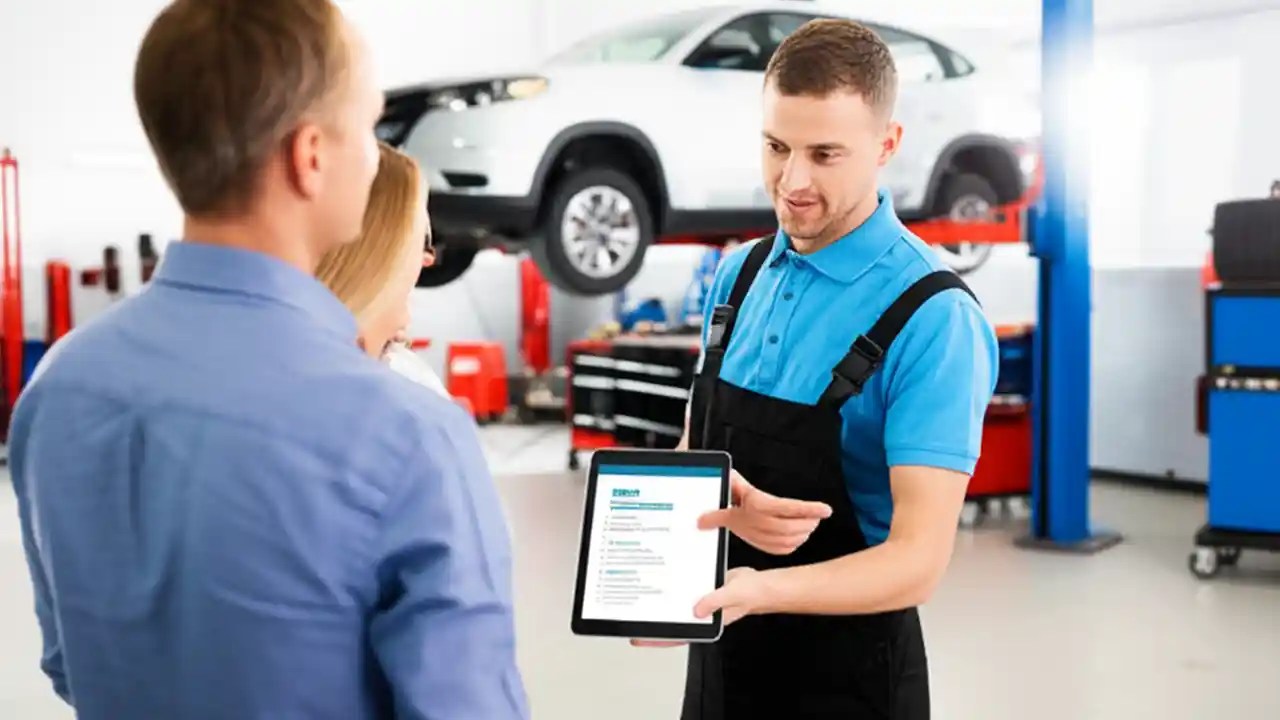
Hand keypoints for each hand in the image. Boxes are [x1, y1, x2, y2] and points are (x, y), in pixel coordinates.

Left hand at [630, 568, 763, 648]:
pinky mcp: (702, 588)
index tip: (640, 638)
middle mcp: (701, 613)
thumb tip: (697, 609)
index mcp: (707, 622)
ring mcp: (700, 601)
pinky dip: (675, 585)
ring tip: (641, 599)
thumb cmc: (753, 594)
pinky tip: (664, 579)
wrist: (762, 583)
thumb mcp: (732, 596)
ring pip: (677, 604)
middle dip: (655, 620)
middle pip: (673, 619)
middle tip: (632, 618)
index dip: (658, 638)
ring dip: (663, 601)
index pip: (678, 634)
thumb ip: (714, 602)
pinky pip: (685, 588)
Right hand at [697, 470, 831, 554]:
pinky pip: (780, 549)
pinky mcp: (758, 542)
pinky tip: (801, 536)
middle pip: (788, 528)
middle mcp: (754, 522)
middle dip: (808, 522)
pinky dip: (794, 545)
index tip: (825, 509)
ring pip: (786, 540)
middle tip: (819, 515)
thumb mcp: (731, 484)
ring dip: (804, 532)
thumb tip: (729, 489)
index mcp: (753, 505)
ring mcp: (756, 535)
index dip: (808, 510)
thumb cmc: (731, 490)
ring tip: (813, 523)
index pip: (786, 509)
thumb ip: (738, 486)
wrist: (718, 505)